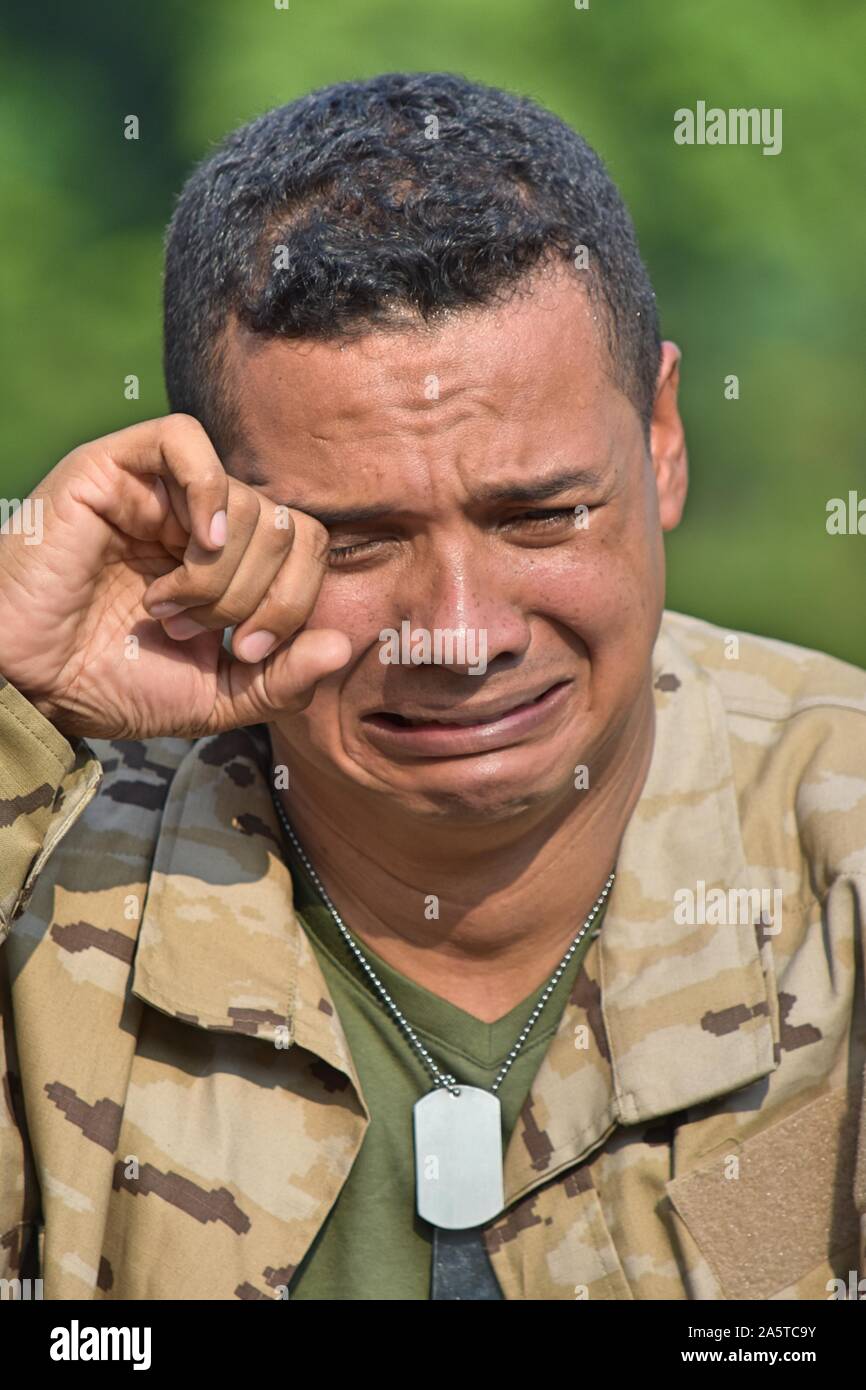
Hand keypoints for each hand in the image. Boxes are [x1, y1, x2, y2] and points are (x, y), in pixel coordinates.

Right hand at [0, 414, 350, 738]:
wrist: (34, 684)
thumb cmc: (114, 684)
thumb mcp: (217, 698)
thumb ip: (283, 681)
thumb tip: (345, 645)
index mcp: (234, 563)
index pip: (308, 549)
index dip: (295, 603)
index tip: (247, 653)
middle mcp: (203, 519)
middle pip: (286, 526)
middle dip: (254, 595)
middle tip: (198, 631)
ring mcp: (160, 490)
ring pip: (246, 500)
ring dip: (217, 574)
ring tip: (165, 607)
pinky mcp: (114, 468)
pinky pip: (185, 441)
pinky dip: (208, 493)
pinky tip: (199, 543)